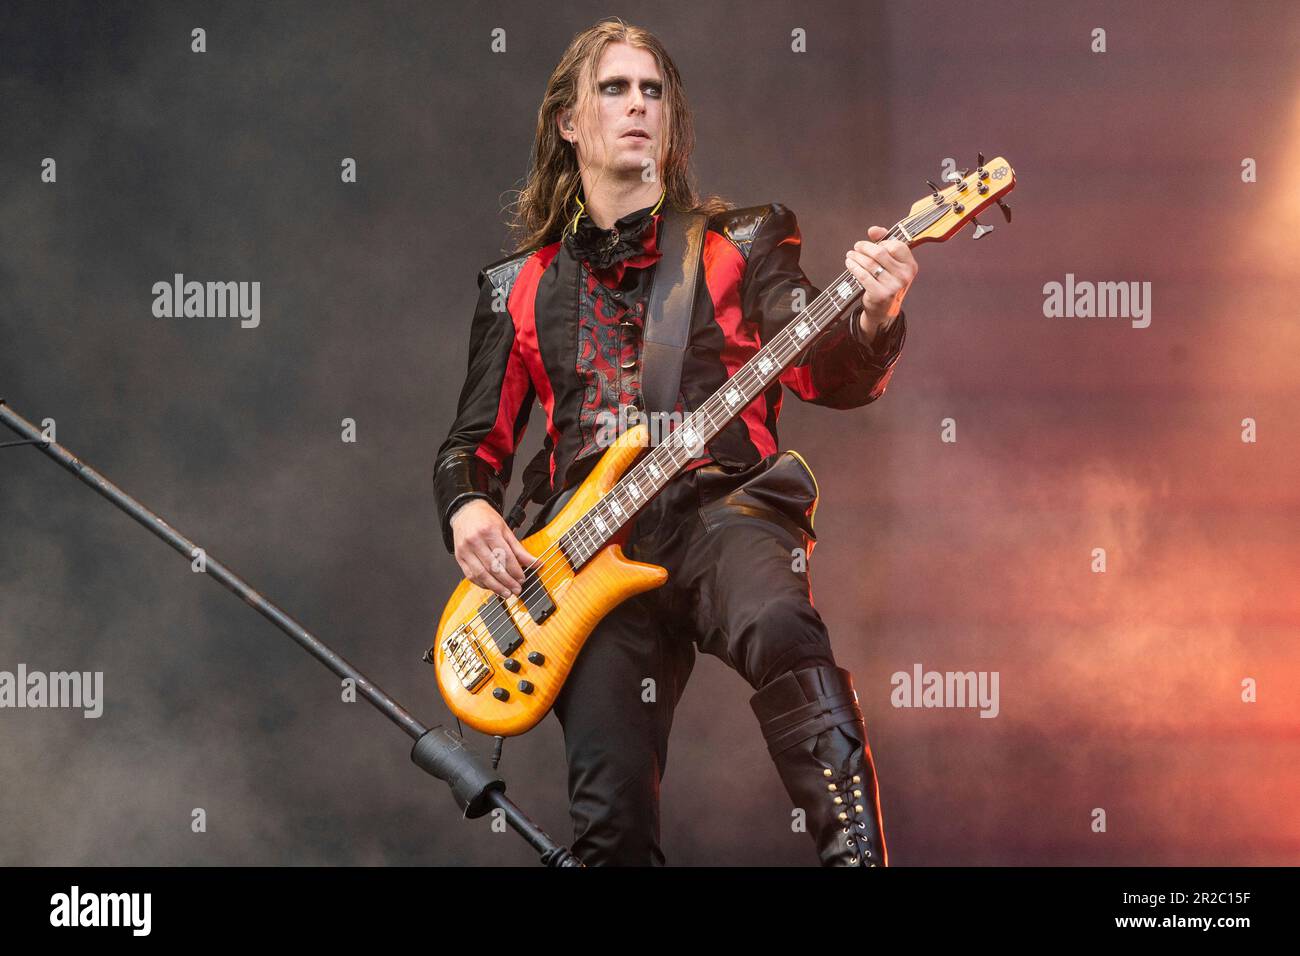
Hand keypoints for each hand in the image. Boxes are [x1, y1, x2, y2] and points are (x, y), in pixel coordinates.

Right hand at [449, 499, 537, 598]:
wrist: (466, 512)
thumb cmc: (486, 520)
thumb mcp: (505, 530)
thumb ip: (519, 549)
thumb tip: (534, 562)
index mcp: (489, 532)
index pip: (504, 555)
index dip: (515, 570)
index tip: (522, 578)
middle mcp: (475, 541)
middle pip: (493, 567)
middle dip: (506, 581)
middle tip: (516, 589)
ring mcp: (465, 550)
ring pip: (481, 574)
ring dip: (495, 587)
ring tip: (506, 593)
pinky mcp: (459, 557)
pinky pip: (470, 575)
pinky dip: (482, 584)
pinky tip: (492, 587)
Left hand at [845, 225, 918, 341]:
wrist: (884, 309)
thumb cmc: (888, 281)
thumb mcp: (892, 263)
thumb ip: (885, 242)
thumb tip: (873, 230)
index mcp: (910, 265)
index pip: (897, 246)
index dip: (883, 242)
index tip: (874, 244)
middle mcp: (904, 276)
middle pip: (880, 253)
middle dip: (865, 247)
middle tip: (857, 246)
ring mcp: (893, 286)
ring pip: (869, 264)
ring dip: (856, 256)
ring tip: (851, 254)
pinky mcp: (880, 294)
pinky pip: (863, 275)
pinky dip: (853, 267)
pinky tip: (849, 263)